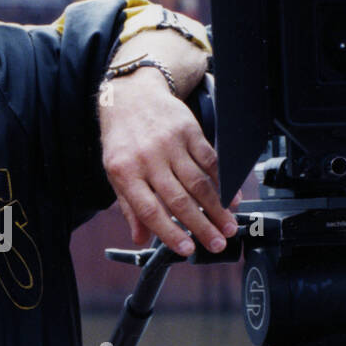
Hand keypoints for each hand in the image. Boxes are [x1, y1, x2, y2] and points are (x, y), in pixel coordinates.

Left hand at [98, 67, 238, 253]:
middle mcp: (148, 158)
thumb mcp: (114, 172)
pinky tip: (231, 198)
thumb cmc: (122, 138)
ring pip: (199, 182)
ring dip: (217, 208)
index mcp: (125, 172)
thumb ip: (129, 207)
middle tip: (216, 244)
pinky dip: (223, 182)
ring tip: (228, 227)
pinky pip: (210, 161)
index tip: (186, 250)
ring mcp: (171, 144)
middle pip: (179, 199)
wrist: (132, 95)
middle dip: (201, 226)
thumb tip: (140, 238)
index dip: (169, 232)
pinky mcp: (189, 132)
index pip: (149, 210)